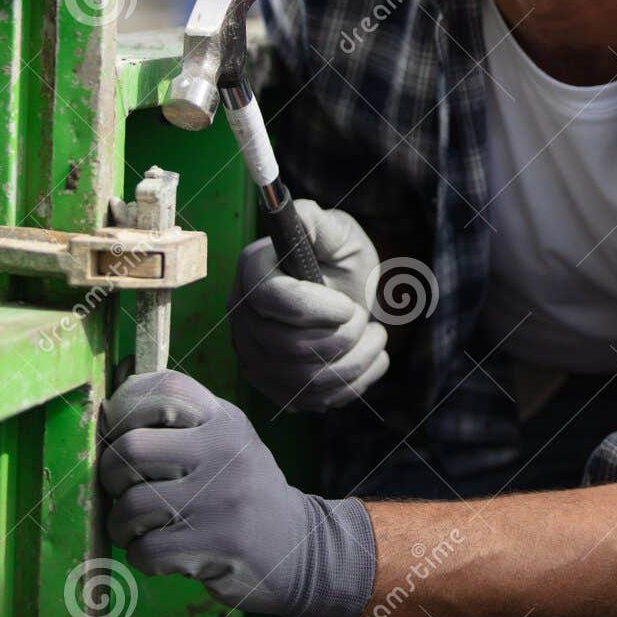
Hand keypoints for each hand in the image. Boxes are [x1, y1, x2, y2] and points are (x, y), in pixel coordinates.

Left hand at [99, 370, 373, 616]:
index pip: (166, 388)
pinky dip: (141, 556)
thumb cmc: (243, 493)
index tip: (117, 432)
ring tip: (138, 529)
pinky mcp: (216, 542)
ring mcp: (222, 497)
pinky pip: (145, 549)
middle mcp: (225, 450)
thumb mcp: (227, 444)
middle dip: (110, 475)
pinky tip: (160, 553)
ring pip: (131, 505)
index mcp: (224, 420)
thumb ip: (182, 426)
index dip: (125, 406)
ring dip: (121, 524)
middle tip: (122, 489)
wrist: (300, 547)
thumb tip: (108, 412)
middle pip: (132, 447)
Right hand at [227, 199, 389, 411]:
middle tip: (365, 320)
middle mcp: (241, 313)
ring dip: (355, 362)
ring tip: (374, 338)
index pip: (270, 300)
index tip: (348, 306)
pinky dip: (352, 385)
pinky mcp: (271, 384)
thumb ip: (317, 221)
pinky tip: (366, 360)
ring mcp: (252, 353)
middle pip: (287, 347)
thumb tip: (298, 215)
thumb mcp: (337, 233)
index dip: (315, 309)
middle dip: (343, 338)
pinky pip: (311, 400)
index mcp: (253, 269)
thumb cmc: (341, 260)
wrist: (347, 299)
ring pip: (302, 380)